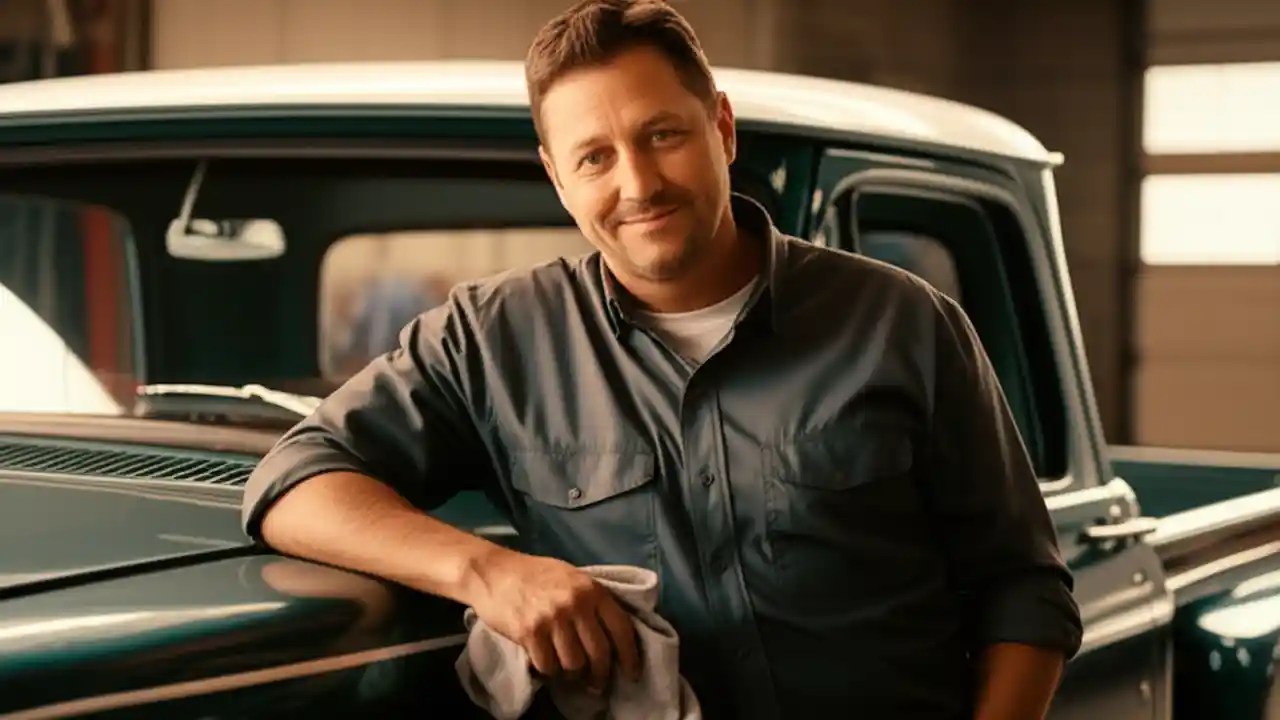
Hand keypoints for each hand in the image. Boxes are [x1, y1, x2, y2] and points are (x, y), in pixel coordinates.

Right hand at [467, 547, 641, 693]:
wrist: (494, 572)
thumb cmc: (535, 575)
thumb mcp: (572, 578)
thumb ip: (593, 600)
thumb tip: (614, 633)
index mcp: (591, 589)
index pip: (621, 628)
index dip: (630, 655)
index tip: (632, 673)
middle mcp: (576, 604)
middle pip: (599, 653)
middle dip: (601, 674)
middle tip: (597, 684)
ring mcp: (552, 619)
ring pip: (574, 663)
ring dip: (571, 672)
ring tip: (567, 669)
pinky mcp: (530, 633)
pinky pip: (548, 665)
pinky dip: (548, 669)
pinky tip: (545, 661)